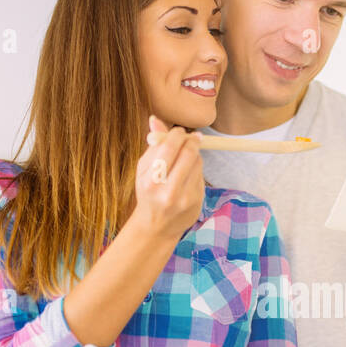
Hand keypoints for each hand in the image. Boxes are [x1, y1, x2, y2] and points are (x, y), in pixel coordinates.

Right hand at [132, 115, 204, 240]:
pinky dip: (196, 170)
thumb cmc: (148, 192)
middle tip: (191, 137)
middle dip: (191, 140)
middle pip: (188, 153)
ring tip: (185, 159)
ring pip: (197, 163)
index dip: (177, 134)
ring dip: (194, 154)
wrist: (156, 227)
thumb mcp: (144, 170)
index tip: (178, 131)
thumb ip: (152, 145)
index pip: (169, 147)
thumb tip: (155, 119)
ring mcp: (185, 198)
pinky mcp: (197, 202)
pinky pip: (201, 175)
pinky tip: (187, 176)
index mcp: (151, 180)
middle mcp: (168, 191)